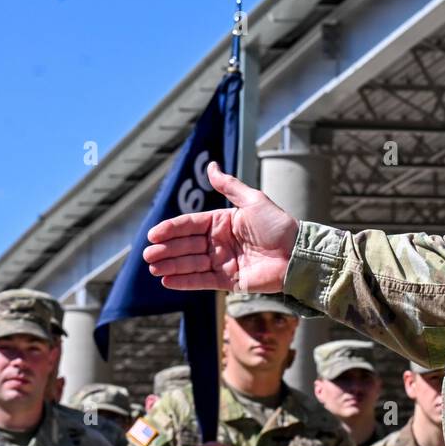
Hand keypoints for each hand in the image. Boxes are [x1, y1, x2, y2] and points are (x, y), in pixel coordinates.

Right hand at [143, 161, 297, 292]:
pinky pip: (202, 280)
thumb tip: (211, 165)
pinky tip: (166, 280)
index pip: (190, 225)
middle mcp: (220, 242)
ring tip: (153, 267)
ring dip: (171, 265)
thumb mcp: (253, 201)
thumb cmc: (278, 225)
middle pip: (186, 245)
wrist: (297, 254)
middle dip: (166, 250)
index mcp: (223, 222)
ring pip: (190, 263)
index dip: (171, 229)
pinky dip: (184, 281)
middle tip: (147, 254)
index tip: (153, 234)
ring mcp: (223, 262)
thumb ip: (229, 186)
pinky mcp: (228, 281)